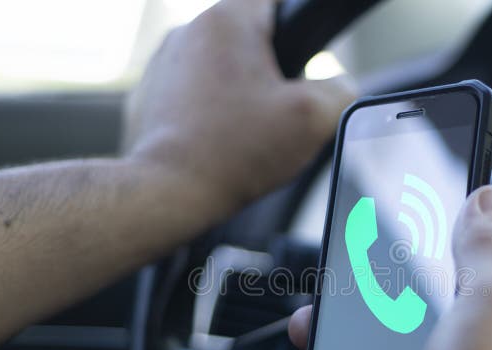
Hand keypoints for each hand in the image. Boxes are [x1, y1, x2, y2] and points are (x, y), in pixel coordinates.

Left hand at [123, 0, 354, 209]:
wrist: (171, 190)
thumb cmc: (234, 153)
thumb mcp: (313, 120)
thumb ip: (340, 90)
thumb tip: (341, 85)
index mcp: (229, 21)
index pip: (277, 2)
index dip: (299, 32)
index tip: (302, 63)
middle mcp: (189, 31)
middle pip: (249, 38)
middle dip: (269, 71)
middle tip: (278, 110)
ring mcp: (164, 62)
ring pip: (220, 66)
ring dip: (238, 91)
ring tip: (246, 130)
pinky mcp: (151, 92)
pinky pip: (193, 92)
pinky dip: (209, 111)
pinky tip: (220, 139)